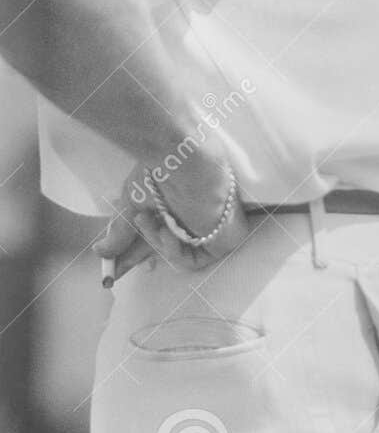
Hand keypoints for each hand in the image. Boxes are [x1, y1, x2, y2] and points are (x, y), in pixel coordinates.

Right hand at [93, 141, 250, 280]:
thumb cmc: (160, 171)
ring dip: (156, 243)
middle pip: (164, 251)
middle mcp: (192, 220)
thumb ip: (121, 232)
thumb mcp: (133, 203)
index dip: (131, 257)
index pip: (152, 239)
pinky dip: (175, 250)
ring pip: (176, 257)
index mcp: (172, 210)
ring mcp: (209, 230)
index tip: (110, 275)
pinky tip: (169, 231)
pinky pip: (194, 261)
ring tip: (150, 219)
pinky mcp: (225, 238)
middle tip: (116, 270)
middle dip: (137, 258)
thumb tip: (99, 252)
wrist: (183, 157)